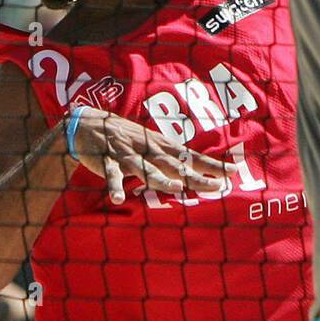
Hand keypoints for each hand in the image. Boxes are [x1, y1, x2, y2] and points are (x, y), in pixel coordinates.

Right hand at [70, 106, 231, 203]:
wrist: (86, 122)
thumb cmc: (123, 136)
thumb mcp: (149, 142)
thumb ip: (167, 157)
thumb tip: (191, 171)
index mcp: (160, 145)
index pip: (191, 156)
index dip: (211, 165)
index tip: (233, 171)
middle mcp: (148, 148)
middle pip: (175, 165)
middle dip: (197, 176)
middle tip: (218, 187)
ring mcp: (127, 154)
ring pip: (146, 169)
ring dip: (161, 179)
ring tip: (177, 189)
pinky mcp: (107, 160)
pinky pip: (111, 175)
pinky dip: (114, 186)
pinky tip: (118, 198)